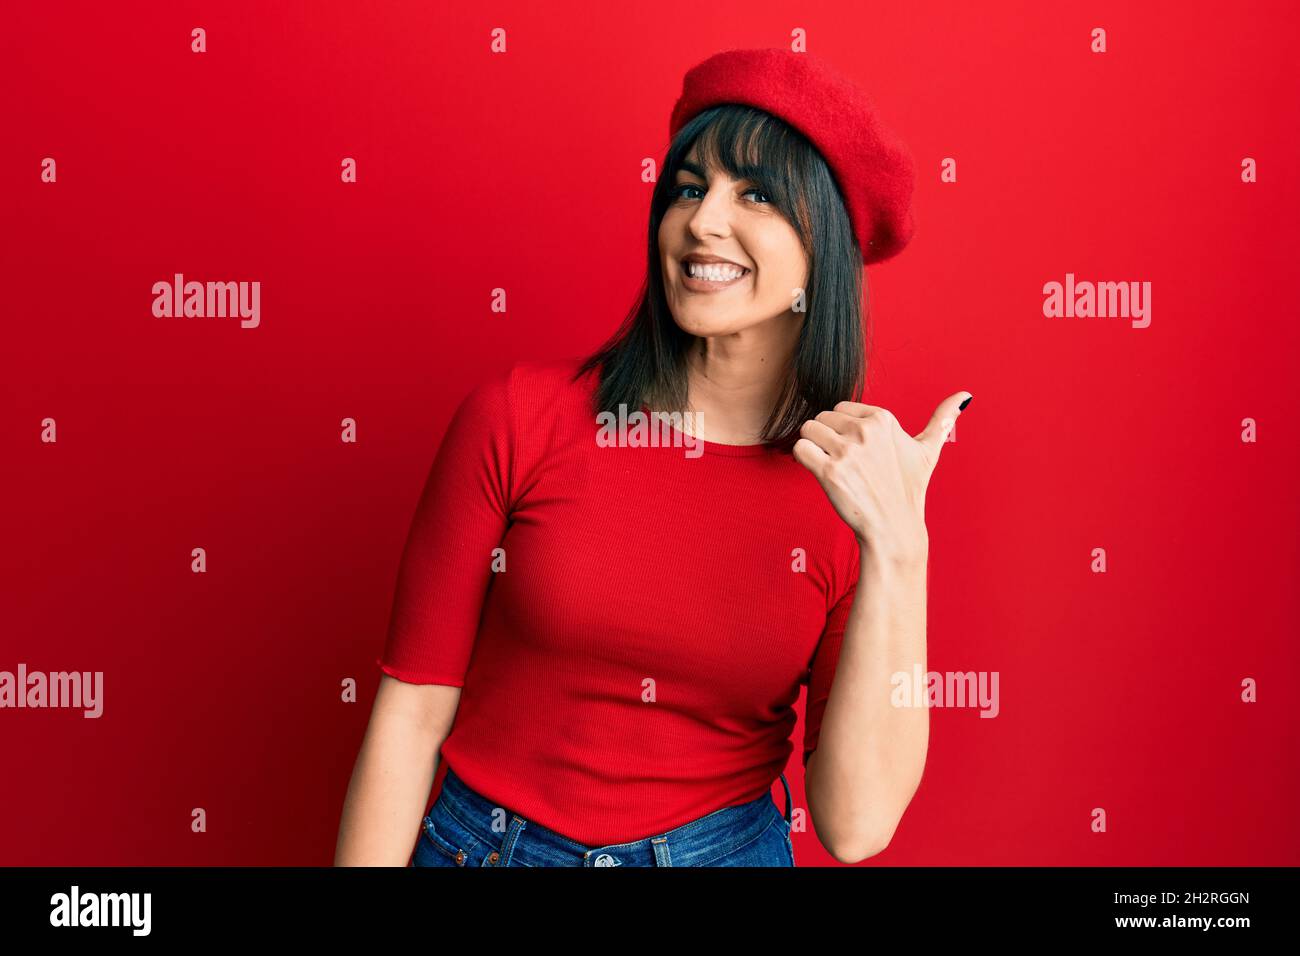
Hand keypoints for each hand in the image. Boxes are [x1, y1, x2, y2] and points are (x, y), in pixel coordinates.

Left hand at [792, 392, 971, 559]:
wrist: (894, 528)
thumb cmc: (908, 489)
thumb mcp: (928, 451)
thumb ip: (943, 419)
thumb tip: (964, 396)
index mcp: (883, 419)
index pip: (840, 408)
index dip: (843, 430)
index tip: (857, 452)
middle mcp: (865, 430)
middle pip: (821, 417)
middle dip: (826, 438)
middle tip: (844, 463)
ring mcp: (847, 450)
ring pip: (807, 429)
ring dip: (813, 448)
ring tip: (832, 467)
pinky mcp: (829, 471)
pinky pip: (800, 448)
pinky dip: (804, 460)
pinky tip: (820, 473)